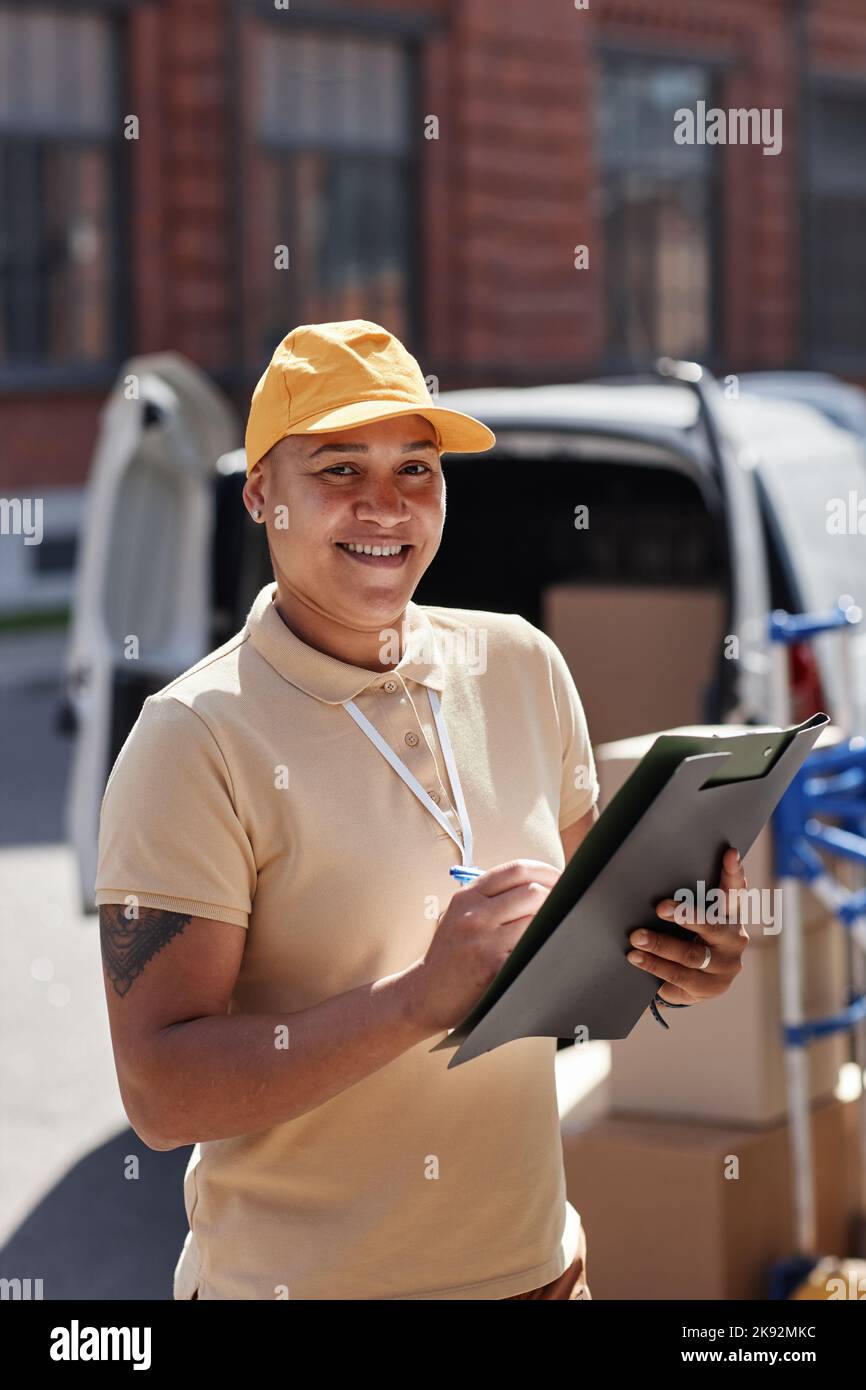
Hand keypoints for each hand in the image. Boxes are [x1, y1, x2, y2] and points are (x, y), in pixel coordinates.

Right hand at [403, 859, 561, 1034]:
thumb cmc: (451, 952)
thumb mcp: (459, 914)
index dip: (546, 871)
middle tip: (567, 904)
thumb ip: (492, 897)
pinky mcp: (494, 968)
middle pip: (532, 892)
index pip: (516, 869)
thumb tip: (542, 884)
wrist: (426, 993)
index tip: (561, 878)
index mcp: (468, 896)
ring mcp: (484, 941)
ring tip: (557, 927)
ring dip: (552, 922)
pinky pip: (531, 949)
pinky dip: (543, 946)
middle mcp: (474, 914)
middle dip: (556, 896)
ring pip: (537, 919)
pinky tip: (547, 949)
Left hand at [626, 846, 749, 1005]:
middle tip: (660, 906)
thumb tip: (650, 870)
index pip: (735, 891)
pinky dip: (655, 967)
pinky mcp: (711, 989)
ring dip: (660, 946)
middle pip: (712, 926)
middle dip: (685, 916)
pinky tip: (638, 959)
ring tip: (635, 938)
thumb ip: (689, 898)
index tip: (729, 852)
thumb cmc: (693, 936)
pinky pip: (680, 978)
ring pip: (691, 955)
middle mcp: (734, 940)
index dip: (734, 872)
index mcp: (732, 915)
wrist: (701, 980)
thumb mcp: (698, 916)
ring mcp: (725, 967)